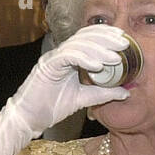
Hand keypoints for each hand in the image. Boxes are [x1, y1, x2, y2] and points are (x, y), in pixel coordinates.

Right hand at [6, 24, 132, 136]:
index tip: (123, 38)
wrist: (29, 119)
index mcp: (68, 57)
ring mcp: (53, 58)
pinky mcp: (47, 66)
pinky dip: (83, 59)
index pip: (88, 38)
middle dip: (106, 38)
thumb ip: (102, 93)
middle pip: (85, 36)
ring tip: (115, 58)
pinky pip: (67, 56)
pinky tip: (97, 65)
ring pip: (77, 44)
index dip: (105, 35)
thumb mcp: (83, 100)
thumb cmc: (51, 108)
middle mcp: (60, 53)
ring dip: (98, 49)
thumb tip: (126, 93)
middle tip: (123, 43)